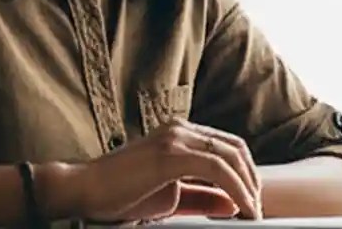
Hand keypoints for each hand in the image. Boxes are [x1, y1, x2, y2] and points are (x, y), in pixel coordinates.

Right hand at [52, 117, 262, 222]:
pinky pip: (216, 168)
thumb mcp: (172, 197)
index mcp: (181, 133)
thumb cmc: (123, 194)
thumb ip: (203, 197)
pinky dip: (235, 188)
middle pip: (234, 149)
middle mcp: (181, 129)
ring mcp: (175, 137)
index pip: (227, 147)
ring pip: (230, 156)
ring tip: (251, 212)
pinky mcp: (171, 152)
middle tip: (255, 209)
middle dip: (252, 180)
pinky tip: (240, 207)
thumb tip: (234, 203)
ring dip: (247, 186)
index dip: (246, 173)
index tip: (252, 200)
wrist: (86, 191)